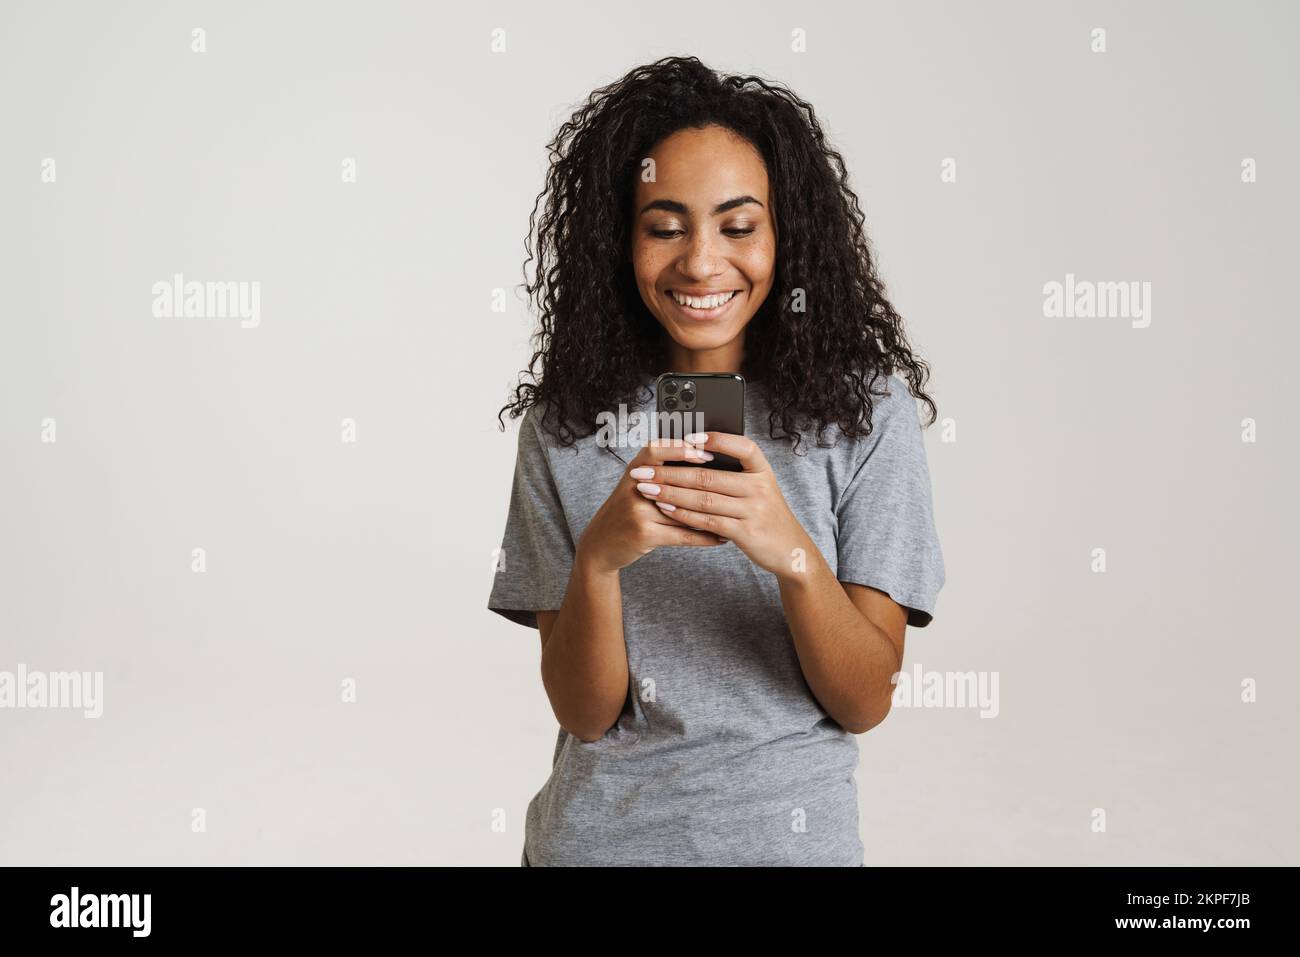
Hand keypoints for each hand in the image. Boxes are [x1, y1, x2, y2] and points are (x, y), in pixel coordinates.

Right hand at [575, 438, 729, 574]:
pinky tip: (721, 537)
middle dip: (704, 481)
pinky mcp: (644, 534)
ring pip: (684, 510)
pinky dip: (704, 537)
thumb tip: (703, 463)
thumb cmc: (626, 511)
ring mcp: (637, 510)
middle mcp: (634, 487)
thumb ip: (660, 474)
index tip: (706, 451)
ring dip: (712, 513)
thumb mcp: (636, 486)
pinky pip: (683, 534)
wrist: (600, 544)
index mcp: (634, 470)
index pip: (656, 449)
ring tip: (735, 511)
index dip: (681, 448)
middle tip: (731, 482)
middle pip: (674, 480)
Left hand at [627, 431, 814, 580]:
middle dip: (671, 473)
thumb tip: (693, 452)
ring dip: (671, 494)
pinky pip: (708, 521)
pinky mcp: (745, 532)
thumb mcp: (758, 486)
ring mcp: (754, 510)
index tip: (686, 437)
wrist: (790, 549)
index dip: (715, 439)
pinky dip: (684, 514)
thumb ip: (734, 472)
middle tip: (644, 471)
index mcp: (763, 469)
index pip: (741, 446)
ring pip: (704, 499)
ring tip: (647, 489)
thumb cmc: (765, 513)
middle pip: (709, 475)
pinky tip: (666, 509)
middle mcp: (760, 487)